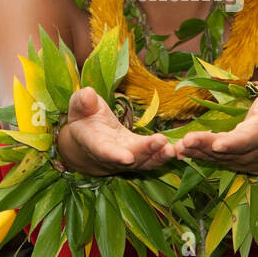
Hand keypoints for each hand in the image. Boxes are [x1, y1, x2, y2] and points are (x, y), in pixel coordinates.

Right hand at [56, 87, 175, 175]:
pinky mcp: (140, 157)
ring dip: (159, 157)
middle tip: (161, 141)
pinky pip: (152, 160)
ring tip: (173, 150)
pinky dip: (164, 156)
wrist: (87, 143)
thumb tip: (88, 93)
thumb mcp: (79, 107)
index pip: (104, 150)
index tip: (126, 157)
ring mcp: (127, 159)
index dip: (114, 155)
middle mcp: (112, 156)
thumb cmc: (84, 119)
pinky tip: (179, 149)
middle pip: (130, 157)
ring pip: (144, 162)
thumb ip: (82, 102)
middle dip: (145, 151)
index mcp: (94, 143)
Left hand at [172, 87, 257, 175]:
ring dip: (196, 152)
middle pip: (225, 151)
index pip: (247, 141)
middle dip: (205, 146)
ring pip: (214, 157)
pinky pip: (210, 160)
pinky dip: (194, 156)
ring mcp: (236, 159)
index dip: (233, 143)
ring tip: (178, 146)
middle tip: (186, 141)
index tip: (218, 144)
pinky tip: (178, 151)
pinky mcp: (226, 161)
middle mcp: (248, 152)